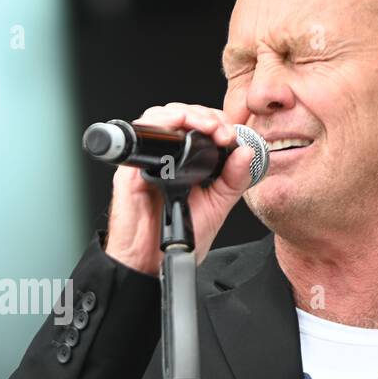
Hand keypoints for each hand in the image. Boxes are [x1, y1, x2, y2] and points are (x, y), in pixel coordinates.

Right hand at [103, 103, 255, 274]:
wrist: (152, 264)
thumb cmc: (179, 239)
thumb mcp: (217, 206)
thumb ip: (233, 180)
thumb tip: (246, 152)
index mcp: (184, 163)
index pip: (197, 125)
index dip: (215, 121)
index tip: (230, 134)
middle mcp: (164, 158)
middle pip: (178, 115)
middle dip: (203, 115)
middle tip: (221, 131)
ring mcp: (146, 162)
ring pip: (158, 118)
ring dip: (185, 114)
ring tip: (207, 128)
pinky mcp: (130, 170)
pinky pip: (142, 138)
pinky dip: (160, 123)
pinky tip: (179, 125)